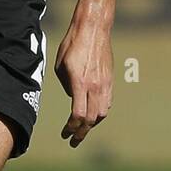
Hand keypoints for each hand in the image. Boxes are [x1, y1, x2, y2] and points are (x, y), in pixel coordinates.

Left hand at [54, 21, 112, 147]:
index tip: (65, 133)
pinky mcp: (110, 79)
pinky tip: (93, 115)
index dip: (71, 128)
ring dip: (92, 124)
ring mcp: (105, 83)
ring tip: (82, 129)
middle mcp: (95, 86)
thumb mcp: (60, 66)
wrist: (93, 29)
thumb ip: (67, 86)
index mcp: (80, 83)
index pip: (78, 115)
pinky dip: (100, 113)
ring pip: (102, 113)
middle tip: (73, 141)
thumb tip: (74, 97)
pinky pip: (107, 102)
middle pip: (91, 119)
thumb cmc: (72, 44)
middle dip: (81, 132)